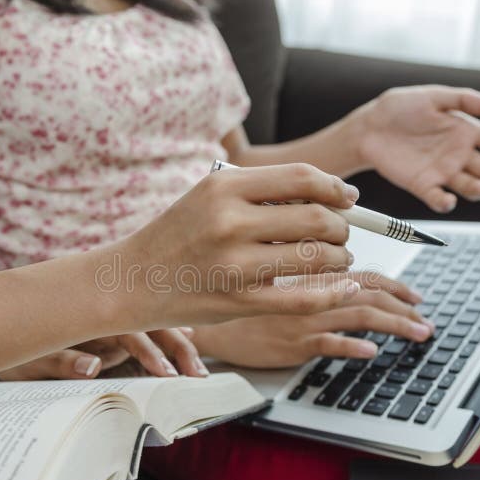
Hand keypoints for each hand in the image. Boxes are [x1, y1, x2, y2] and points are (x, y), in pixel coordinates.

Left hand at [0, 328, 207, 380]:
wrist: (2, 334)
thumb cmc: (15, 350)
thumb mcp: (27, 359)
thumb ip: (60, 360)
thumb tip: (92, 367)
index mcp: (90, 314)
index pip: (129, 328)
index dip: (150, 350)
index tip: (165, 374)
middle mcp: (107, 313)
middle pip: (152, 321)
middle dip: (178, 346)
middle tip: (197, 374)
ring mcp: (113, 323)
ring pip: (155, 326)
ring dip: (178, 345)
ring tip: (198, 370)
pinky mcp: (114, 336)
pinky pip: (148, 335)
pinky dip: (168, 341)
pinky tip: (188, 347)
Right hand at [99, 164, 364, 331]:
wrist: (131, 280)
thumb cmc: (175, 235)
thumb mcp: (208, 196)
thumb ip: (259, 191)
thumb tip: (326, 195)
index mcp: (224, 187)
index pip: (301, 178)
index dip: (335, 187)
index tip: (348, 198)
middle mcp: (230, 222)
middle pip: (316, 218)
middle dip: (342, 227)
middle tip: (343, 233)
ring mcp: (235, 265)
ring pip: (316, 257)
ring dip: (340, 258)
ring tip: (338, 258)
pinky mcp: (240, 301)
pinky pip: (304, 298)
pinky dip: (334, 293)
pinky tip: (346, 287)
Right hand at [191, 272, 434, 368]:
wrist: (206, 317)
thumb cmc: (240, 296)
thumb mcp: (275, 277)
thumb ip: (306, 275)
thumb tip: (342, 282)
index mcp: (312, 275)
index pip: (362, 275)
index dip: (394, 284)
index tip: (414, 295)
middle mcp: (312, 292)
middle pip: (369, 294)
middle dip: (404, 306)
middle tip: (425, 320)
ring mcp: (304, 318)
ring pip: (359, 316)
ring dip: (395, 324)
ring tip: (419, 334)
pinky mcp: (291, 343)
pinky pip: (328, 344)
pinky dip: (352, 347)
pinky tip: (371, 352)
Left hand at [350, 85, 479, 212]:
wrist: (369, 127)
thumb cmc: (401, 108)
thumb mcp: (434, 96)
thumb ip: (465, 100)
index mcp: (467, 132)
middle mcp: (460, 155)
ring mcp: (443, 172)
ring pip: (471, 187)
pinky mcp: (423, 185)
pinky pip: (440, 198)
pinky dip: (446, 202)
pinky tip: (447, 199)